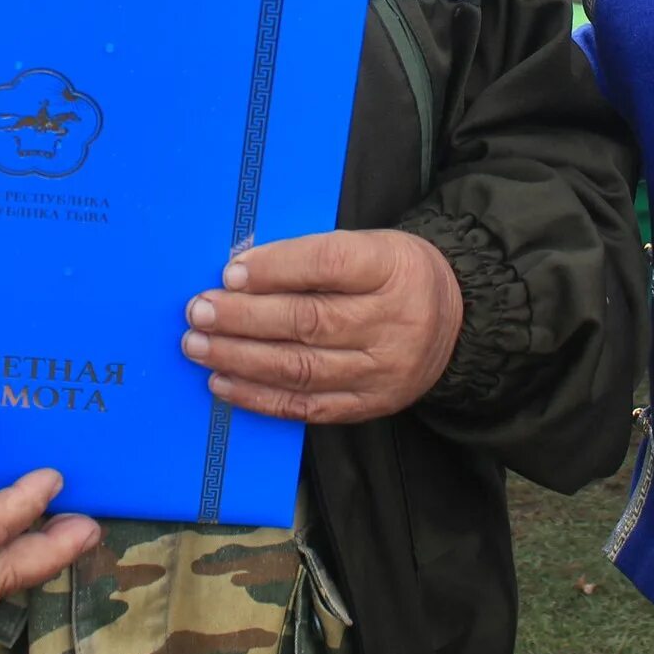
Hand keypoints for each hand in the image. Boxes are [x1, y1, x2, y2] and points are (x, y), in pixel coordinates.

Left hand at [182, 229, 462, 423]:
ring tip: (198, 345)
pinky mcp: (369, 405)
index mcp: (392, 267)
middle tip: (198, 311)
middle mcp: (391, 322)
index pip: (329, 263)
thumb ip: (311, 257)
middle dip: (244, 318)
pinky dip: (259, 397)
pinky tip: (223, 382)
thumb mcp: (369, 246)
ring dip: (240, 358)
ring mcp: (381, 371)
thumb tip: (237, 273)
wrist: (454, 320)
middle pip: (309, 321)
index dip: (276, 268)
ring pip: (301, 368)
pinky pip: (307, 407)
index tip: (229, 272)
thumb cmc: (392, 274)